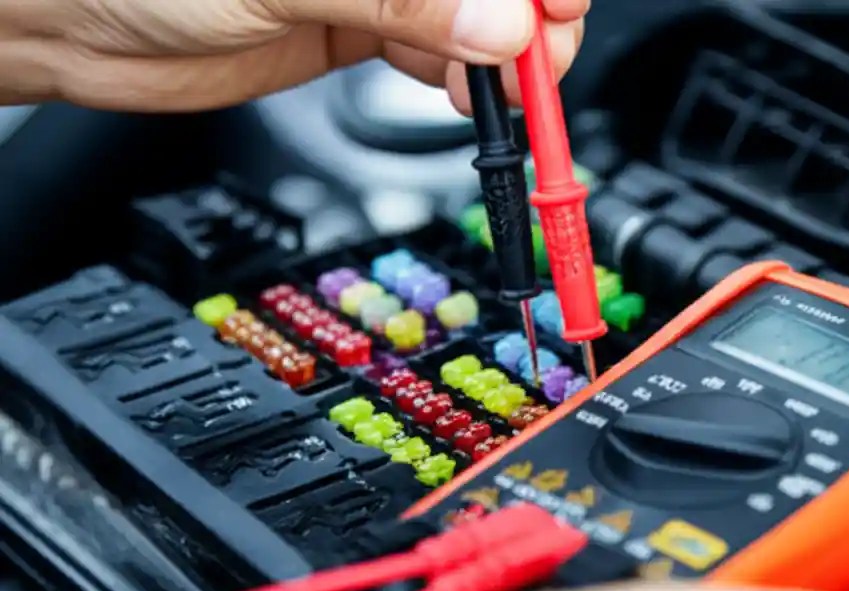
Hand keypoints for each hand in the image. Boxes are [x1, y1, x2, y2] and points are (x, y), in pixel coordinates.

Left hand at [0, 0, 586, 110]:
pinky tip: (460, 94)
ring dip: (503, 58)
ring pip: (479, 15)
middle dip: (529, 20)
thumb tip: (502, 26)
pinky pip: (441, 50)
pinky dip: (463, 79)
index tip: (554, 13)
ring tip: (495, 93)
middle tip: (533, 67)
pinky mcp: (363, 24)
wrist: (70, 16)